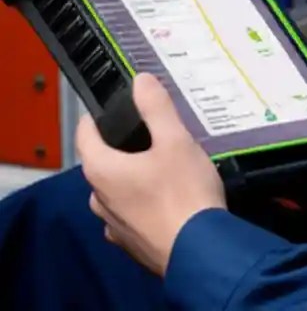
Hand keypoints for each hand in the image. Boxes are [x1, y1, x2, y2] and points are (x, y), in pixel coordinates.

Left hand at [76, 73, 225, 275]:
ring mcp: (112, 225)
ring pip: (116, 193)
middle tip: (157, 140)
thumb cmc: (183, 191)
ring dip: (133, 181)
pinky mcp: (129, 244)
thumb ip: (156, 108)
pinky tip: (167, 203)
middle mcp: (98, 197)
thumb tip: (141, 80)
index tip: (118, 109)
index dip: (98, 118)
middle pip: (103, 164)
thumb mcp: (176, 141)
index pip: (85, 134)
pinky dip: (142, 206)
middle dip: (124, 151)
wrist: (199, 249)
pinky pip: (130, 217)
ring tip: (166, 172)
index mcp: (101, 169)